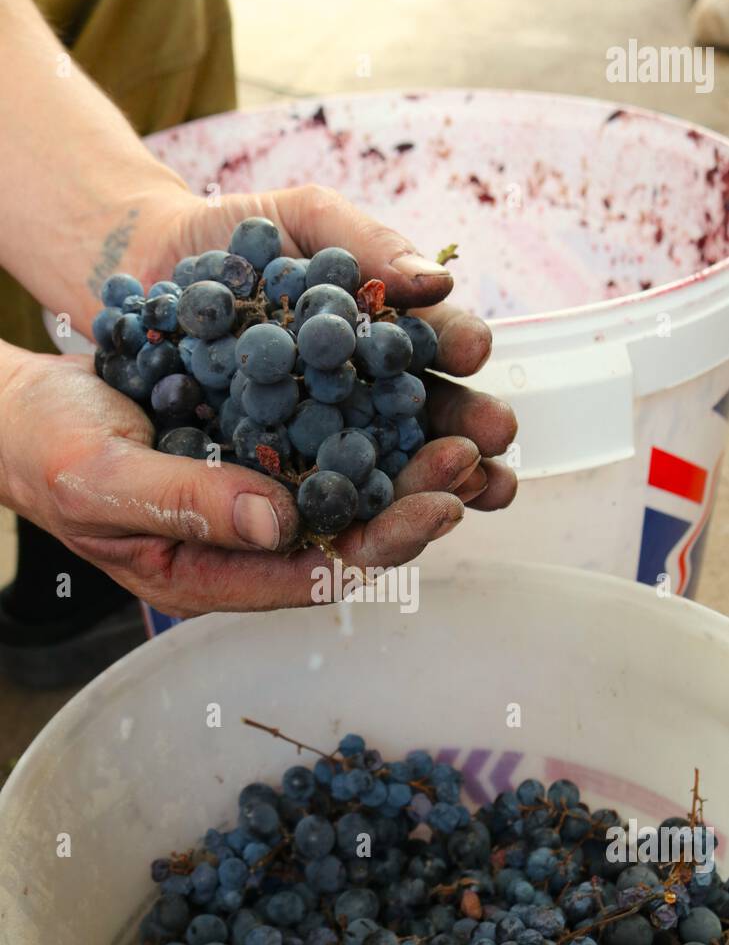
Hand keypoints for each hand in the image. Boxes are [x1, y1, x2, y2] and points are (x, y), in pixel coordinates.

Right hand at [1, 349, 476, 616]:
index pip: (316, 571)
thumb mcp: (103, 480)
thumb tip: (281, 524)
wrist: (21, 407)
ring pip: (353, 476)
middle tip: (477, 458)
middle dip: (416, 496)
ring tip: (474, 421)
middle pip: (352, 527)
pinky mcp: (261, 430)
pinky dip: (373, 400)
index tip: (437, 508)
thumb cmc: (46, 453)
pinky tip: (416, 370)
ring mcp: (260, 483)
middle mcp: (252, 537)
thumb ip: (188, 505)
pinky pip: (329, 421)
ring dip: (412, 450)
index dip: (380, 543)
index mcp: (218, 574)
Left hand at [139, 183, 517, 519]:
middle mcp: (369, 393)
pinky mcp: (277, 471)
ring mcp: (325, 437)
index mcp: (390, 334)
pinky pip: (314, 494)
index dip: (459, 347)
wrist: (149, 266)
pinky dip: (344, 507)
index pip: (437, 344)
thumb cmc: (238, 237)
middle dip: (464, 430)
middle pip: (427, 418)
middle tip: (491, 439)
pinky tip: (366, 517)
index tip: (474, 351)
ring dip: (423, 485)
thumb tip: (436, 284)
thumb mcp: (306, 218)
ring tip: (454, 493)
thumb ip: (368, 244)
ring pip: (386, 468)